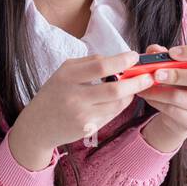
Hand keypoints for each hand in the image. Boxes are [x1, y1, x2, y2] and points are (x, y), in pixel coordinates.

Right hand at [7, 51, 152, 169]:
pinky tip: (124, 98)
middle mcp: (73, 96)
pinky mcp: (87, 129)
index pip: (100, 66)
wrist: (37, 126)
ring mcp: (81, 115)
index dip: (121, 61)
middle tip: (149, 76)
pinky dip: (121, 105)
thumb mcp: (64, 72)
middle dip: (136, 81)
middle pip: (114, 89)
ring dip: (131, 94)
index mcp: (67, 76)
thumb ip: (89, 63)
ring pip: (117, 104)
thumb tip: (117, 59)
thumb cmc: (54, 94)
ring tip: (138, 86)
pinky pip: (111, 115)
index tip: (134, 56)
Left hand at [135, 43, 186, 151]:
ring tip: (143, 85)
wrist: (179, 117)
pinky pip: (170, 110)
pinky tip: (147, 96)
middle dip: (175, 74)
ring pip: (179, 97)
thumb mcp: (174, 69)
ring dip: (157, 90)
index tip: (172, 52)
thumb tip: (152, 50)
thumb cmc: (179, 86)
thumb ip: (163, 57)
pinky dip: (154, 101)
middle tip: (156, 73)